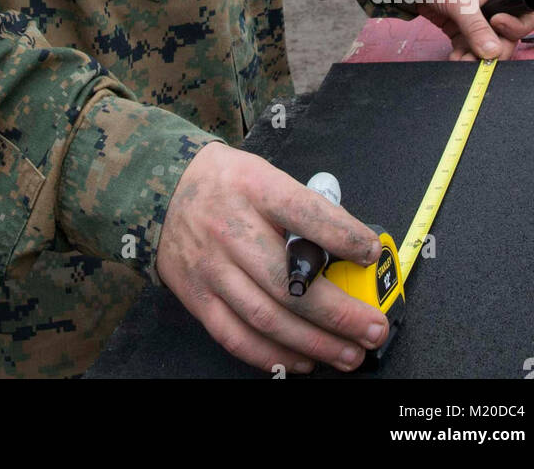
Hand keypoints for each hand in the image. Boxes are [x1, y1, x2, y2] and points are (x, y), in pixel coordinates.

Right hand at [155, 141, 389, 374]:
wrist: (161, 190)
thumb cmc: (225, 183)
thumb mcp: (262, 173)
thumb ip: (301, 206)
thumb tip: (350, 247)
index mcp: (252, 187)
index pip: (304, 211)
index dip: (342, 235)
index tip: (371, 254)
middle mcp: (229, 228)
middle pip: (289, 280)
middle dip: (339, 313)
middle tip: (372, 329)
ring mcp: (211, 267)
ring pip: (267, 316)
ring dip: (314, 343)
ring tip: (348, 354)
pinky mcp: (197, 296)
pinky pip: (236, 336)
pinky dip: (273, 356)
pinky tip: (303, 360)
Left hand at [418, 0, 533, 60]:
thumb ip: (476, 27)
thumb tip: (493, 54)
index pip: (526, 16)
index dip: (516, 26)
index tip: (496, 23)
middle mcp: (496, 4)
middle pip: (506, 36)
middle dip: (493, 50)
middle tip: (481, 62)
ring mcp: (478, 16)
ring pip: (486, 44)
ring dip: (476, 57)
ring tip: (462, 65)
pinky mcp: (461, 25)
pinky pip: (469, 45)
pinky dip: (464, 55)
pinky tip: (455, 60)